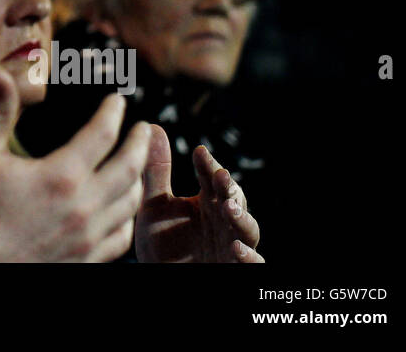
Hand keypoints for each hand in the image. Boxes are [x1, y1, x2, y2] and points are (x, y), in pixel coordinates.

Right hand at [0, 66, 150, 261]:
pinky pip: (121, 238)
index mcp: (61, 176)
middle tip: (144, 128)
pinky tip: (123, 211)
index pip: (102, 134)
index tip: (117, 99)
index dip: (113, 112)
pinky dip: (128, 218)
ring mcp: (86, 238)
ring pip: (130, 204)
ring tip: (137, 164)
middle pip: (129, 168)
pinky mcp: (83, 260)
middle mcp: (83, 207)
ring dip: (139, 178)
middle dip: (139, 143)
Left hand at [134, 124, 263, 262]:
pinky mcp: (235, 267)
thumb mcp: (154, 206)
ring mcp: (233, 244)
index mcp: (207, 202)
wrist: (163, 279)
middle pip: (235, 199)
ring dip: (242, 217)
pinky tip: (237, 248)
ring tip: (229, 207)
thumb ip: (155, 171)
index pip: (212, 178)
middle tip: (221, 175)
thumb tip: (153, 127)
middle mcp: (223, 221)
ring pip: (248, 228)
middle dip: (229, 187)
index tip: (199, 152)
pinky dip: (249, 256)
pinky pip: (252, 263)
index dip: (208, 165)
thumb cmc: (163, 244)